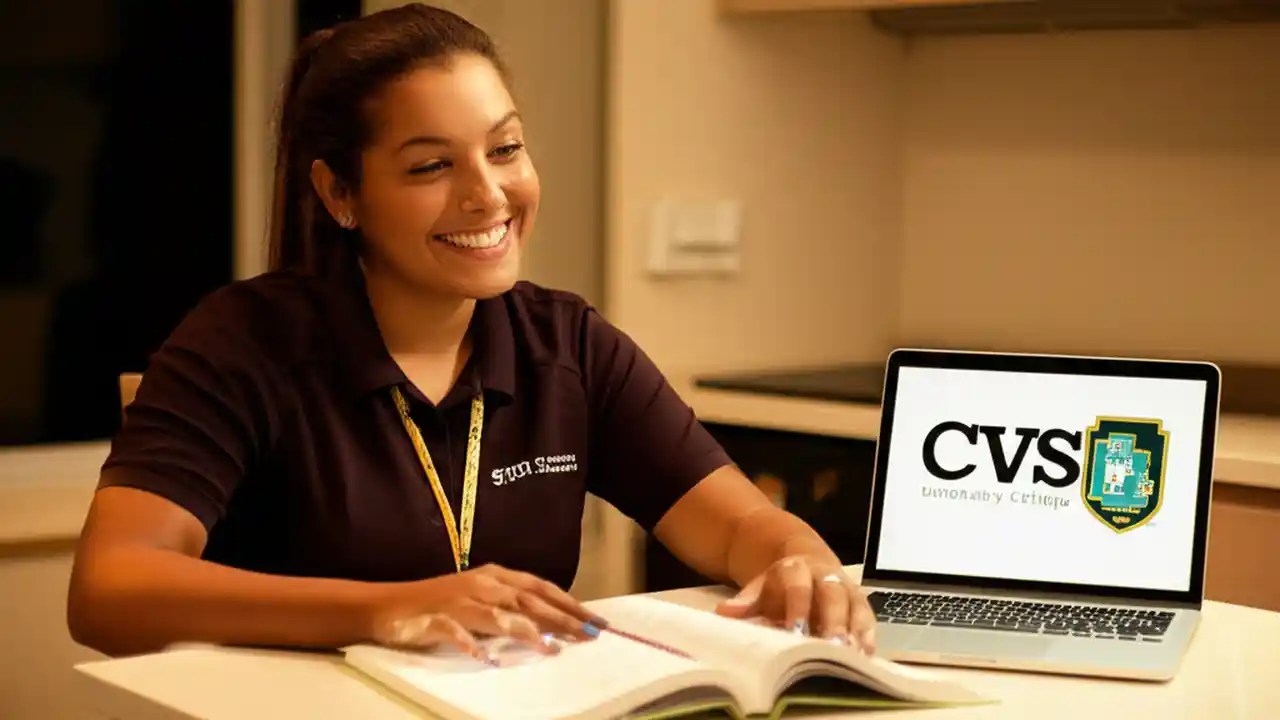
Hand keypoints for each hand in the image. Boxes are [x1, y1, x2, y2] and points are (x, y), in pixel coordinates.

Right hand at [368, 563, 605, 659]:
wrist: (387, 605)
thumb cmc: (440, 604)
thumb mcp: (481, 600)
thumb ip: (512, 609)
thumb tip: (553, 626)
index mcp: (494, 577)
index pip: (541, 588)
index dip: (569, 603)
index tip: (596, 621)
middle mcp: (481, 586)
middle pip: (528, 601)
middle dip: (561, 618)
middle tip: (588, 636)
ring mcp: (458, 602)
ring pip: (498, 615)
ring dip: (525, 632)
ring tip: (549, 649)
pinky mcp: (435, 621)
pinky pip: (456, 633)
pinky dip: (471, 644)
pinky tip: (485, 658)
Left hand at [714, 555, 875, 653]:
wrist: (806, 564)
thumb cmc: (780, 587)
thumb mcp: (760, 588)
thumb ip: (746, 601)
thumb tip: (725, 612)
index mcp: (796, 569)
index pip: (798, 586)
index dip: (798, 607)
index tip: (795, 631)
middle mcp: (825, 575)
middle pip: (832, 595)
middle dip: (833, 621)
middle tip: (832, 647)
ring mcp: (846, 588)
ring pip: (854, 605)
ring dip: (854, 630)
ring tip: (852, 655)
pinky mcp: (861, 603)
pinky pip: (868, 617)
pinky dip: (868, 636)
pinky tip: (866, 655)